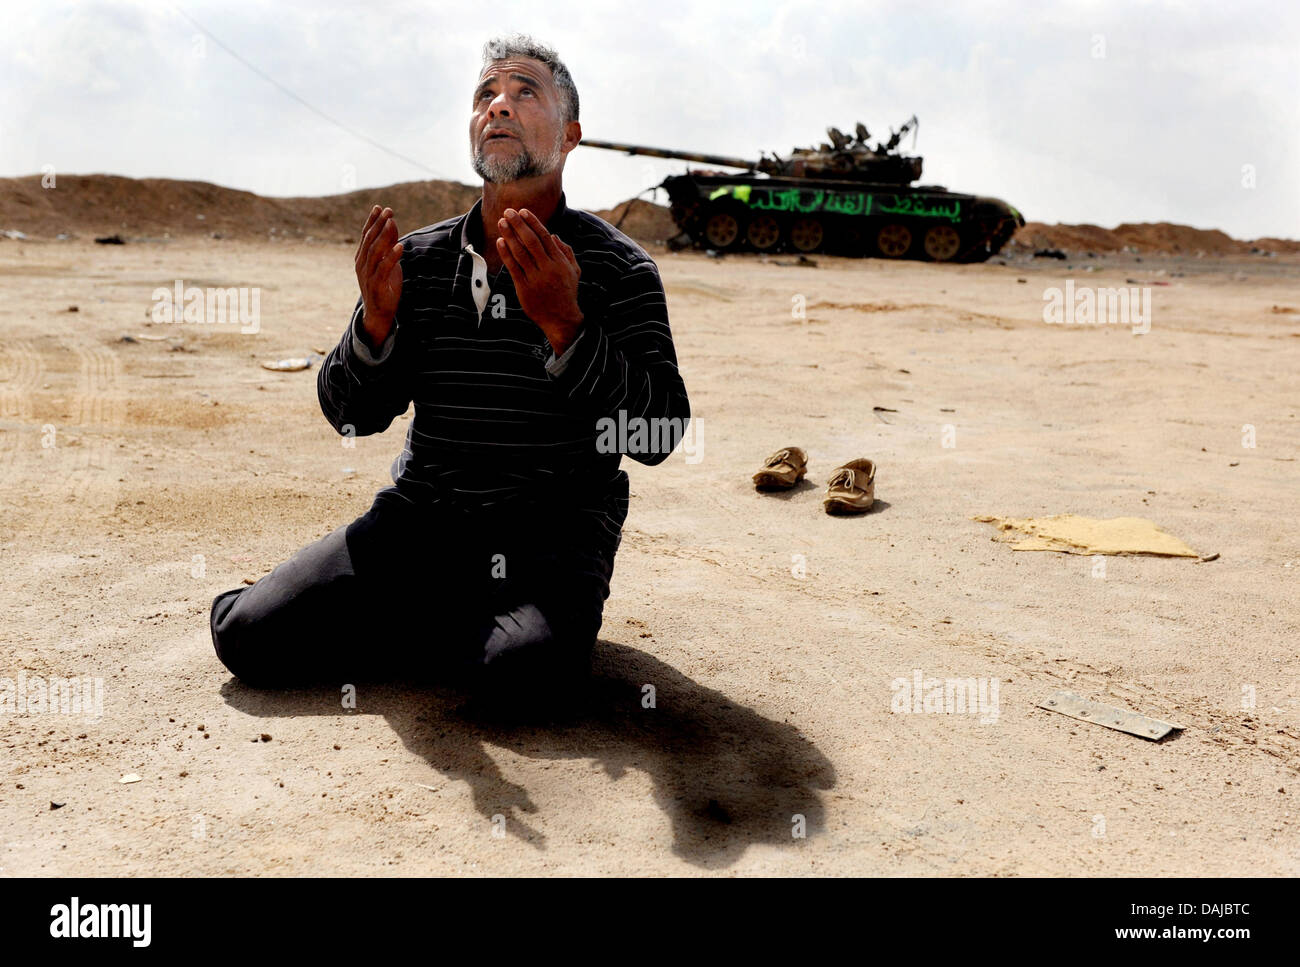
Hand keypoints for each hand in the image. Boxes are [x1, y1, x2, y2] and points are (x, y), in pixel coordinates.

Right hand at [354, 205, 402, 347]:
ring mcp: (367, 274)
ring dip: (384, 236)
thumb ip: (389, 245)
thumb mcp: (387, 262)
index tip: (380, 207)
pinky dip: (392, 257)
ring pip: (375, 252)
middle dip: (379, 224)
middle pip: (369, 240)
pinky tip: (400, 247)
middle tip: (388, 211)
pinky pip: (383, 269)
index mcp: (362, 257)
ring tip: (392, 223)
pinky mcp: (376, 285)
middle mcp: (362, 264)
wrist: (378, 312)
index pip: (366, 235)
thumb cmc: (383, 286)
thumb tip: (392, 224)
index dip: (372, 221)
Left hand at [497, 208, 582, 354]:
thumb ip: (566, 252)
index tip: (523, 211)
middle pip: (531, 241)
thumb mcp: (574, 272)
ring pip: (520, 252)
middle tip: (508, 211)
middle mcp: (548, 268)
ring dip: (509, 235)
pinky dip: (506, 253)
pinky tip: (500, 242)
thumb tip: (554, 235)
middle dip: (518, 224)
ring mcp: (536, 279)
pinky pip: (513, 268)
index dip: (533, 222)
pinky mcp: (524, 288)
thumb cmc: (567, 293)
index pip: (544, 237)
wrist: (561, 319)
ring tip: (501, 222)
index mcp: (560, 262)